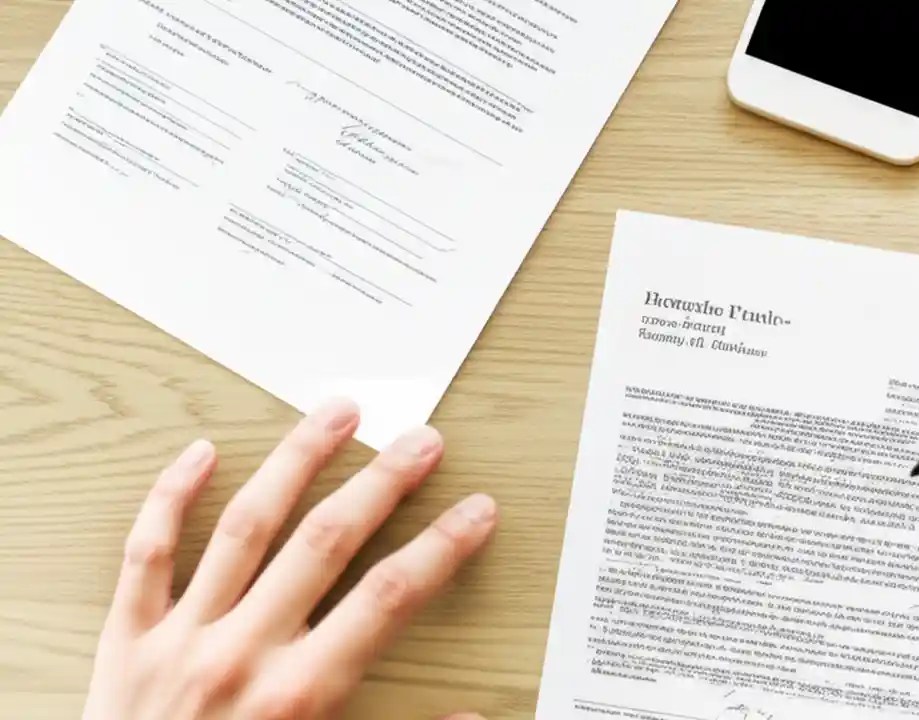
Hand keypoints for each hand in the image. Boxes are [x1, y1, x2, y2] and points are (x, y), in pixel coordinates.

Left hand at [83, 399, 496, 719]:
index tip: (475, 510)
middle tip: (420, 441)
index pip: (390, 597)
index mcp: (300, 694)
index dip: (442, 547)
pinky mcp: (125, 639)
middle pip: (327, 542)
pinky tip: (202, 452)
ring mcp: (180, 639)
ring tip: (336, 415)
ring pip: (247, 526)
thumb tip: (475, 718)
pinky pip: (146, 554)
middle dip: (382, 483)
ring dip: (298, 461)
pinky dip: (171, 498)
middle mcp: (243, 655)